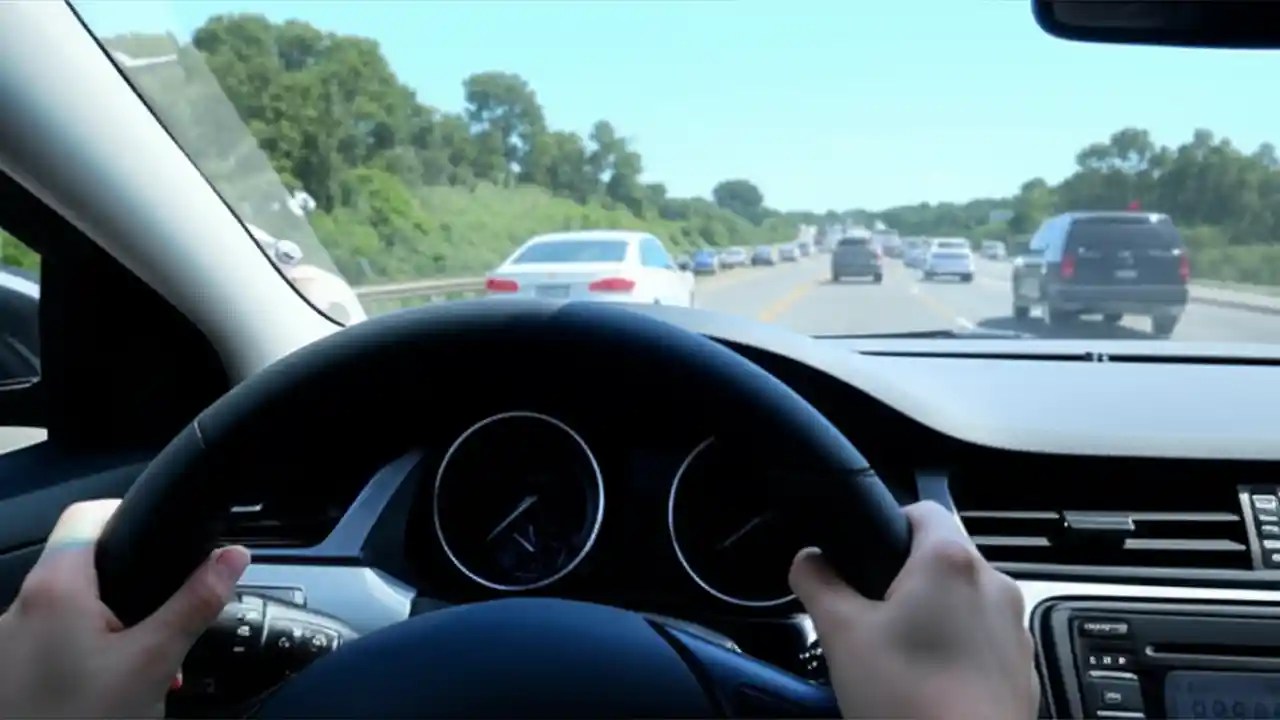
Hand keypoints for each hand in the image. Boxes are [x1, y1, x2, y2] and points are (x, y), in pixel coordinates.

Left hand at [0, 499, 250, 717]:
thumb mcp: (154, 661)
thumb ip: (195, 603)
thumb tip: (232, 557)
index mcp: (54, 589)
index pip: (88, 514)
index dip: (130, 518)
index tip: (163, 542)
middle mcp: (18, 608)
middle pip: (83, 566)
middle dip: (133, 591)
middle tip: (164, 630)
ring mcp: (5, 644)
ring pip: (69, 610)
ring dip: (111, 629)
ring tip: (143, 672)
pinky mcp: (6, 675)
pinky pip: (50, 645)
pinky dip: (84, 656)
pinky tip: (110, 693)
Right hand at [790, 500, 1037, 719]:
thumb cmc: (907, 699)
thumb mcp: (840, 633)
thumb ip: (817, 582)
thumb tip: (808, 560)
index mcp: (949, 561)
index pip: (920, 510)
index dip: (887, 527)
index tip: (865, 562)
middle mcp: (994, 584)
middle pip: (942, 559)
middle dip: (906, 581)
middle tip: (871, 619)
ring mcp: (1015, 628)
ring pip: (964, 602)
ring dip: (934, 616)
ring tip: (899, 658)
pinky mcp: (1023, 669)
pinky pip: (984, 642)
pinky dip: (958, 652)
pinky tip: (929, 684)